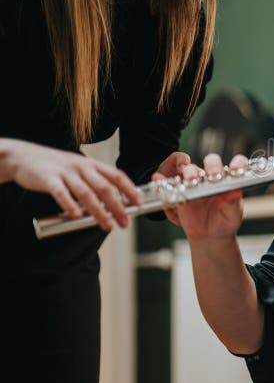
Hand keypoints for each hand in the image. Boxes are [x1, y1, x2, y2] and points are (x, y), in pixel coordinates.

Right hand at [5, 139, 140, 231]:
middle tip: (125, 222)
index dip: (130, 189)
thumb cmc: (57, 167)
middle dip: (117, 206)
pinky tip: (76, 216)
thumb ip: (95, 183)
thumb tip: (113, 203)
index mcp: (93, 165)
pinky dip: (70, 205)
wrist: (25, 157)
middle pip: (105, 187)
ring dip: (99, 211)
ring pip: (86, 193)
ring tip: (107, 225)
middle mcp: (82, 167)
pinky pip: (61, 193)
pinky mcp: (49, 179)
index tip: (139, 203)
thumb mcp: (80, 169)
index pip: (117, 176)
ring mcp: (66, 172)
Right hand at [155, 153, 246, 241]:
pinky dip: (163, 180)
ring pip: (191, 171)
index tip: (236, 167)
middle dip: (212, 165)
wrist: (210, 235)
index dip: (237, 163)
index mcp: (229, 181)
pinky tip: (159, 178)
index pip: (236, 166)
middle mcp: (213, 178)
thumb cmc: (225, 221)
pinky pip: (172, 183)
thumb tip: (235, 192)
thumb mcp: (232, 214)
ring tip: (189, 179)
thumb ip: (233, 203)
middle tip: (212, 174)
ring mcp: (196, 183)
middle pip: (211, 163)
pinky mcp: (182, 192)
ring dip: (189, 172)